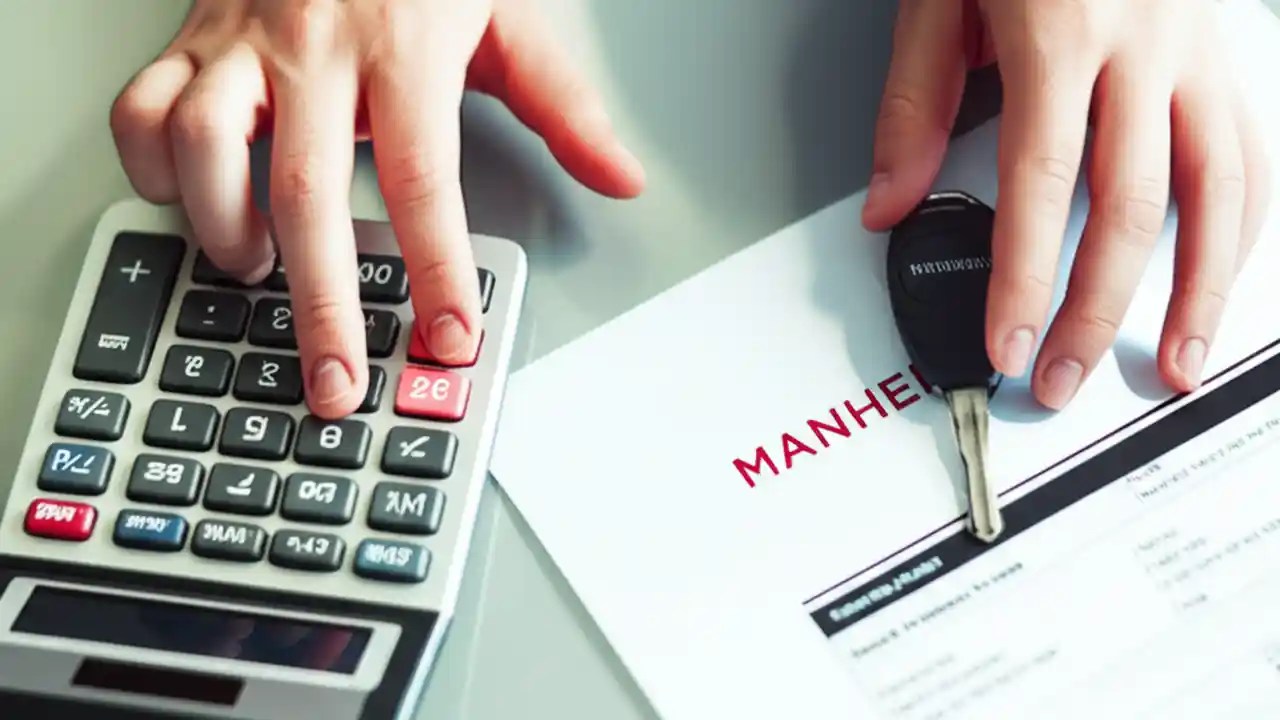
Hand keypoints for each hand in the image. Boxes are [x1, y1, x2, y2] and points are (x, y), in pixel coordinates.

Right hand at [110, 0, 644, 417]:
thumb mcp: (509, 18)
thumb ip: (563, 104)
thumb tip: (620, 176)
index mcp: (405, 49)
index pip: (422, 179)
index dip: (435, 268)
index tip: (449, 336)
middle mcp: (316, 46)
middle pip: (307, 191)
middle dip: (322, 304)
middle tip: (335, 381)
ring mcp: (245, 41)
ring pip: (203, 144)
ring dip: (224, 228)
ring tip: (255, 275)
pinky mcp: (193, 37)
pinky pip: (141, 106)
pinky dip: (148, 166)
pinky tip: (184, 202)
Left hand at [862, 0, 1268, 408]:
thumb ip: (914, 105)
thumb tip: (890, 203)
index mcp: (1062, 30)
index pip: (1042, 186)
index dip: (1025, 279)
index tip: (1007, 344)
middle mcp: (1144, 45)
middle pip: (1131, 207)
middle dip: (1095, 310)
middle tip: (1063, 378)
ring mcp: (1199, 49)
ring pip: (1219, 190)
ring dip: (1198, 293)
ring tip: (1170, 364)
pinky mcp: (1228, 52)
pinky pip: (1253, 154)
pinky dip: (1243, 231)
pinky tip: (1220, 281)